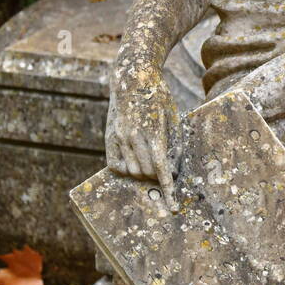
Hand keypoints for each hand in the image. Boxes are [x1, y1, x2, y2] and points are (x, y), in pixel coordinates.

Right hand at [105, 66, 181, 211]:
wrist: (132, 77)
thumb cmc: (158, 97)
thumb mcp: (173, 117)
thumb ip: (174, 145)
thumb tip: (173, 172)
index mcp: (153, 131)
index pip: (161, 168)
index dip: (168, 190)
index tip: (172, 206)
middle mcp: (133, 136)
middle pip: (147, 173)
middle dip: (158, 175)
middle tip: (163, 165)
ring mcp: (119, 137)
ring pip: (132, 172)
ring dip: (144, 173)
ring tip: (150, 159)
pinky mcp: (109, 137)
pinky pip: (115, 166)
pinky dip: (126, 169)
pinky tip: (134, 160)